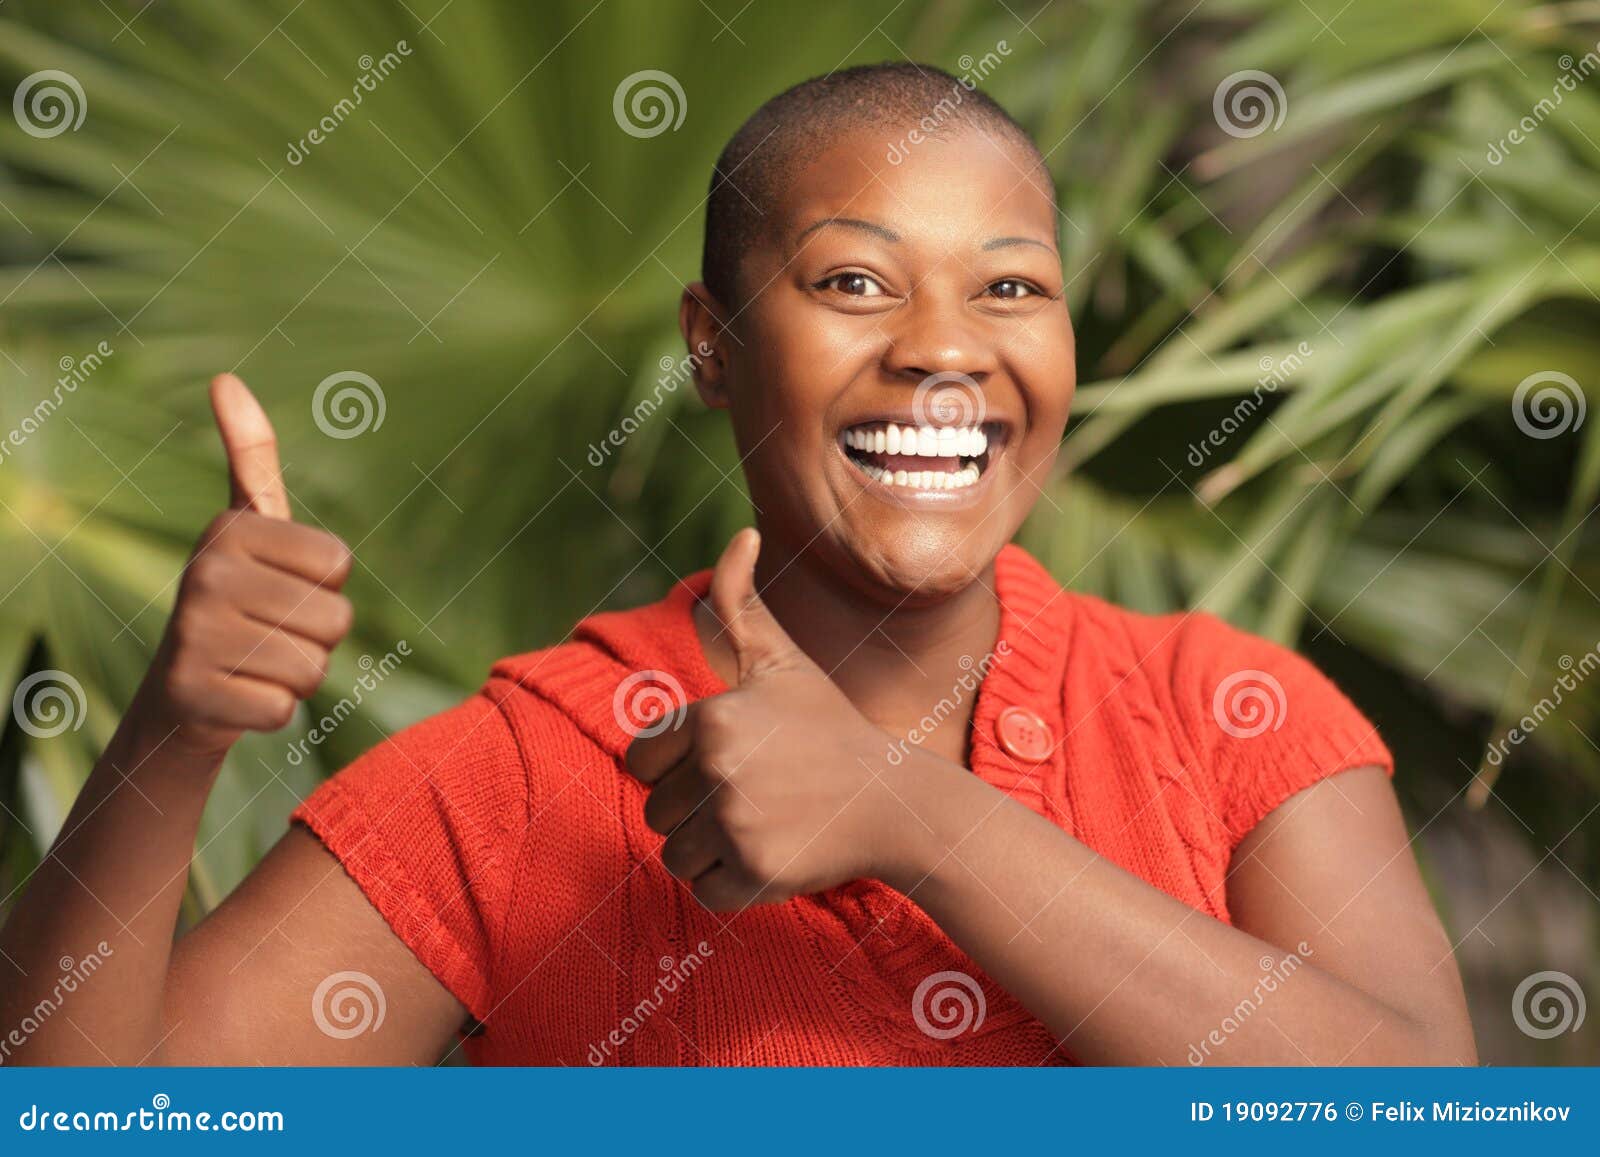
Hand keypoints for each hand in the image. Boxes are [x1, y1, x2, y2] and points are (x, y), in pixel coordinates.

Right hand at [138, 374, 353, 758]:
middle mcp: (204, 574)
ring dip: (296, 675)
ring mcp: (194, 636)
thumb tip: (226, 380)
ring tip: (253, 662)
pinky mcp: (196, 695)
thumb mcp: (249, 526)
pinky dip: (271, 711)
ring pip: (313, 667)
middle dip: (315, 636)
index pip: (339, 565)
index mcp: (229, 530)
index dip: (323, 586)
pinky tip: (237, 696)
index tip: (280, 586)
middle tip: (267, 632)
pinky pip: (285, 710)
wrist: (181, 690)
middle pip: (335, 620)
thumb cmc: (237, 597)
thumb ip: (252, 456)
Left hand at [623, 528, 925, 911]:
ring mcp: (735, 825)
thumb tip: (742, 532)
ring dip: (710, 849)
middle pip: (657, 811)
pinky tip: (774, 855)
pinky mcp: (753, 875)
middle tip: (755, 796)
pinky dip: (732, 885)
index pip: (643, 760)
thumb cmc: (829, 728)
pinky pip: (703, 891)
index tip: (728, 762)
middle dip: (696, 810)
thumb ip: (741, 602)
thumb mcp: (782, 662)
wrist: (894, 800)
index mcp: (713, 718)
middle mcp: (717, 770)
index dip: (679, 766)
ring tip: (764, 824)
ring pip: (674, 854)